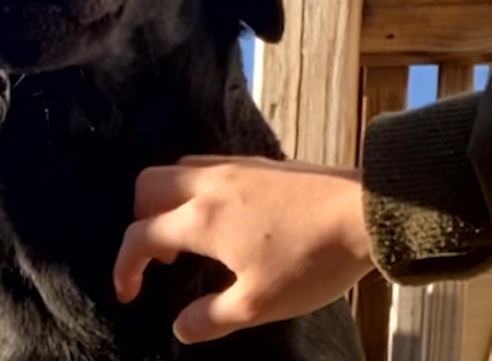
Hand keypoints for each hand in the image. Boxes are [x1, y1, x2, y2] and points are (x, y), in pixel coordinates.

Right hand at [113, 155, 373, 344]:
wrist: (365, 212)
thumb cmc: (311, 261)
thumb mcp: (259, 306)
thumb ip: (211, 317)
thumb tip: (180, 328)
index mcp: (201, 220)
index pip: (140, 236)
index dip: (125, 267)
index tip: (128, 293)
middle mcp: (209, 185)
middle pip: (147, 185)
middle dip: (140, 220)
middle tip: (161, 256)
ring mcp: (235, 167)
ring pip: (178, 169)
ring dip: (168, 200)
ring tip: (190, 236)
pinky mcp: (260, 163)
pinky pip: (208, 165)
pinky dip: (196, 189)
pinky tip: (225, 216)